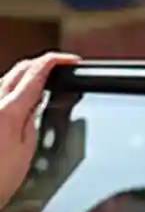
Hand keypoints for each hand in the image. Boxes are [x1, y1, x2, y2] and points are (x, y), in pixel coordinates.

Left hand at [0, 52, 79, 209]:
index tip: (71, 61)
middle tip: (59, 68)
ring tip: (42, 83)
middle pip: (18, 68)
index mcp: (8, 110)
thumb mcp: (27, 150)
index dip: (56, 61)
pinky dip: (11, 88)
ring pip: (5, 77)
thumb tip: (36, 102)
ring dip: (25, 74)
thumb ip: (32, 119)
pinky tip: (19, 98)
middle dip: (41, 63)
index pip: (36, 72)